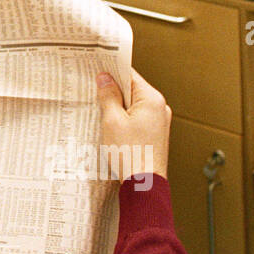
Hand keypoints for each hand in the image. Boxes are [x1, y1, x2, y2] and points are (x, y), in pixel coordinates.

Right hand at [97, 69, 170, 183]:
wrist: (145, 184)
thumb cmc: (130, 153)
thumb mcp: (112, 120)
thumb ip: (108, 96)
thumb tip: (104, 78)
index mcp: (152, 99)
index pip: (130, 75)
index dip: (112, 71)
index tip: (96, 69)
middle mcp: (160, 108)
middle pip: (132, 90)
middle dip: (113, 91)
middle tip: (93, 91)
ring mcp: (159, 122)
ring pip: (134, 105)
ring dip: (117, 106)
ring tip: (100, 112)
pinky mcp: (155, 134)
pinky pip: (138, 118)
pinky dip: (124, 119)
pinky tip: (112, 126)